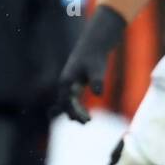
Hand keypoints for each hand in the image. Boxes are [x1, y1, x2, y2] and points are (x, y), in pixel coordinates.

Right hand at [56, 4, 126, 122]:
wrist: (95, 42)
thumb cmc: (95, 56)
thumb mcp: (97, 69)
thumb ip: (97, 81)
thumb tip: (99, 93)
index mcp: (66, 81)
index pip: (66, 102)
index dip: (75, 112)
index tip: (85, 120)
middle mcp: (65, 83)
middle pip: (66, 103)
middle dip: (74, 114)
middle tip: (87, 122)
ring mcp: (70, 81)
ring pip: (69, 101)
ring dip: (76, 111)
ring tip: (86, 120)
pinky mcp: (76, 80)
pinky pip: (73, 97)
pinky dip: (78, 105)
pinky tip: (85, 111)